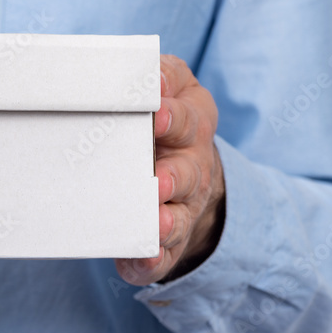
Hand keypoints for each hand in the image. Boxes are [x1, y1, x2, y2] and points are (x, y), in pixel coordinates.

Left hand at [116, 55, 225, 285]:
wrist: (183, 168)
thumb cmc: (163, 118)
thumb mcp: (171, 86)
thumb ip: (159, 73)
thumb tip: (141, 71)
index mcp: (192, 122)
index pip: (188, 117)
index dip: (174, 116)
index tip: (158, 113)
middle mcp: (192, 166)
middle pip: (187, 173)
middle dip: (173, 177)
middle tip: (157, 180)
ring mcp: (182, 205)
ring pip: (177, 216)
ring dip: (166, 222)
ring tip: (156, 224)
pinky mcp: (167, 238)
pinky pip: (162, 254)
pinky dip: (151, 259)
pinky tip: (139, 261)